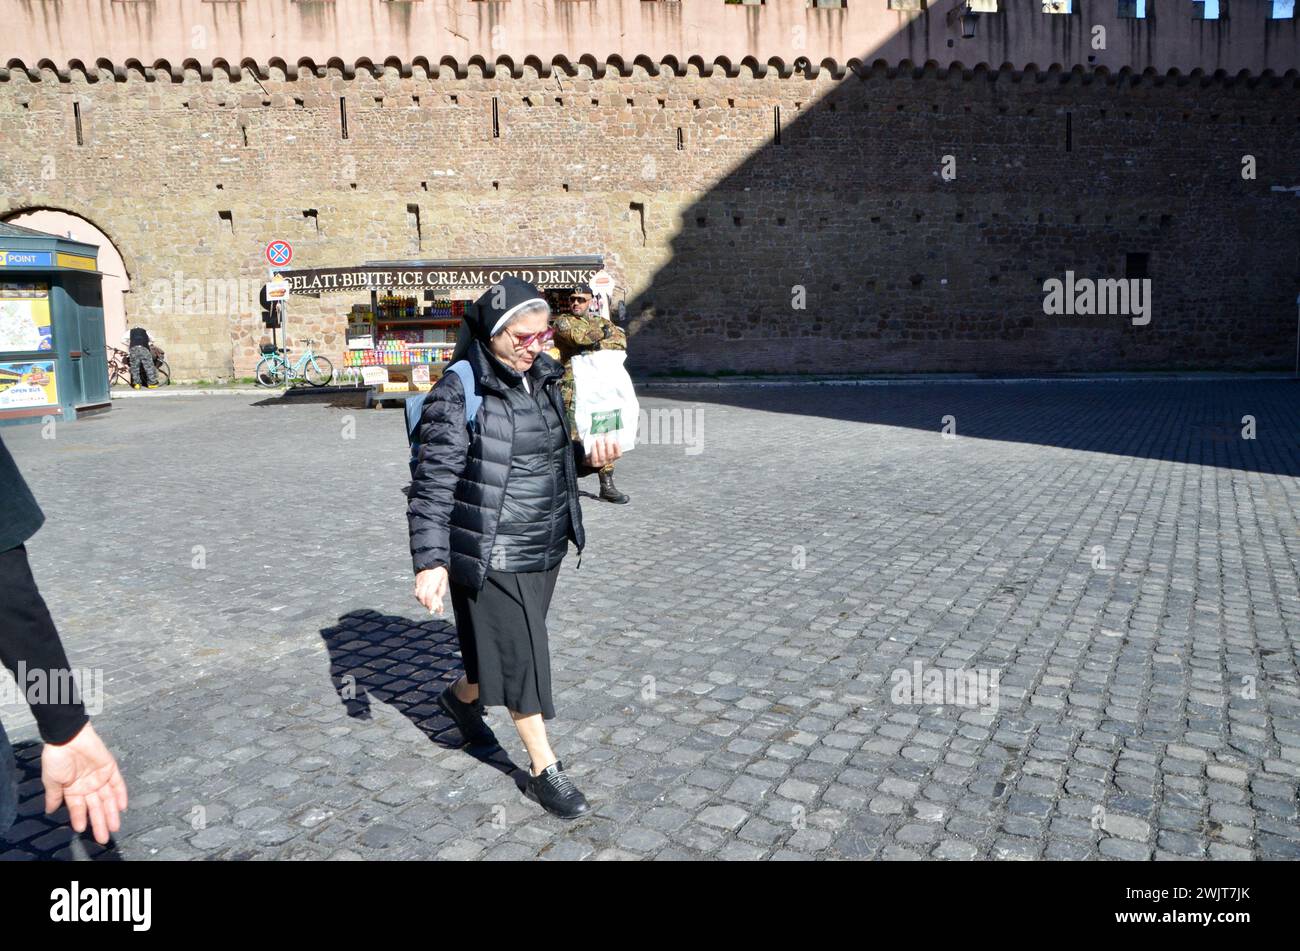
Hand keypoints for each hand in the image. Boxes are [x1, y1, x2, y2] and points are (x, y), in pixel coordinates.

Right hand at [41, 722, 127, 845]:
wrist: (68, 737)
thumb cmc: (57, 758)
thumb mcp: (51, 780)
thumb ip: (54, 796)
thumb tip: (49, 810)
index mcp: (72, 789)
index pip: (78, 808)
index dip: (80, 819)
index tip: (81, 830)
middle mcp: (87, 785)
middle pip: (96, 807)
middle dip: (100, 822)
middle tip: (104, 837)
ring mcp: (100, 777)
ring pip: (108, 799)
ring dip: (112, 813)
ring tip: (114, 827)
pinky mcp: (110, 768)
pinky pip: (118, 783)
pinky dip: (120, 794)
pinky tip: (122, 807)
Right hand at [415, 566, 448, 614]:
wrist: (431, 559)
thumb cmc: (440, 570)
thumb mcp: (444, 580)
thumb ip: (441, 591)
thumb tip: (439, 602)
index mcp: (433, 581)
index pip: (429, 596)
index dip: (430, 604)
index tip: (432, 609)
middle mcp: (425, 582)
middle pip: (421, 597)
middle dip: (425, 604)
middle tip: (430, 607)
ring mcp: (419, 581)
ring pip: (417, 594)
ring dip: (421, 601)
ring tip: (427, 603)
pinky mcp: (416, 580)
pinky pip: (416, 590)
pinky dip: (419, 596)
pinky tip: (424, 597)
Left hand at [585, 433, 622, 468]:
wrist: (591, 461)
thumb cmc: (600, 452)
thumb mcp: (605, 448)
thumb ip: (608, 442)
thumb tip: (607, 431)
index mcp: (613, 457)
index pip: (618, 454)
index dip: (618, 448)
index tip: (615, 441)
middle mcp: (608, 461)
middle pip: (610, 455)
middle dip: (608, 445)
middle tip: (606, 438)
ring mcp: (601, 463)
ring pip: (602, 456)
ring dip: (600, 447)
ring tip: (598, 440)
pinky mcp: (594, 464)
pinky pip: (594, 458)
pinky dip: (594, 450)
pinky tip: (593, 444)